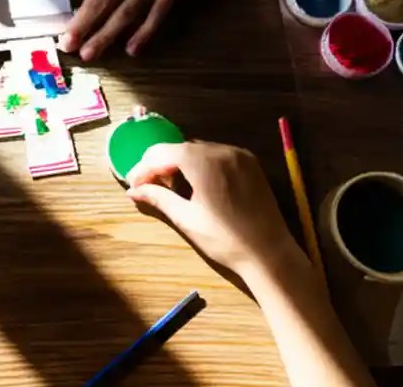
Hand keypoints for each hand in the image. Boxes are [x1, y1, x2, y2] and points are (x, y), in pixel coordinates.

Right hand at [125, 141, 303, 279]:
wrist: (269, 253)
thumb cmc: (224, 239)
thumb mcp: (186, 219)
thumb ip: (158, 198)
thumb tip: (133, 191)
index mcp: (203, 161)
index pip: (162, 153)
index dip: (143, 168)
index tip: (133, 186)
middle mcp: (221, 150)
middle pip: (180, 148)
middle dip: (160, 164)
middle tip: (148, 186)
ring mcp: (239, 155)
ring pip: (199, 150)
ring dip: (180, 163)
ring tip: (170, 186)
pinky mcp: (251, 164)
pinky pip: (218, 155)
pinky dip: (201, 164)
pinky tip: (196, 183)